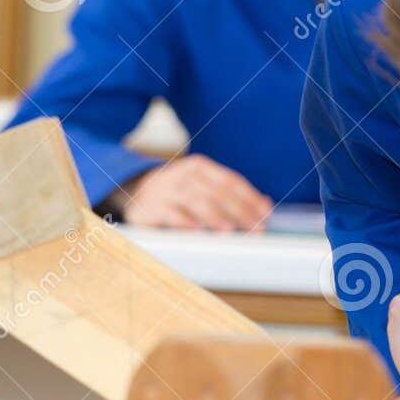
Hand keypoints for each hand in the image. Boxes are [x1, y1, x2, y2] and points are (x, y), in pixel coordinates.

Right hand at [114, 155, 272, 231]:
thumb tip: (265, 204)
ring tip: (230, 230)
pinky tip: (198, 231)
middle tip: (254, 229)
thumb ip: (230, 194)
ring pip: (196, 201)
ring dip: (215, 217)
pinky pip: (171, 214)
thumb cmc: (176, 193)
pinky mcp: (151, 207)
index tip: (265, 216)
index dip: (250, 198)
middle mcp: (183, 175)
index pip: (230, 181)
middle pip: (217, 193)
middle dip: (239, 211)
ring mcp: (166, 190)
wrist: (133, 191)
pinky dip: (185, 222)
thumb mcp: (201, 186)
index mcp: (199, 167)